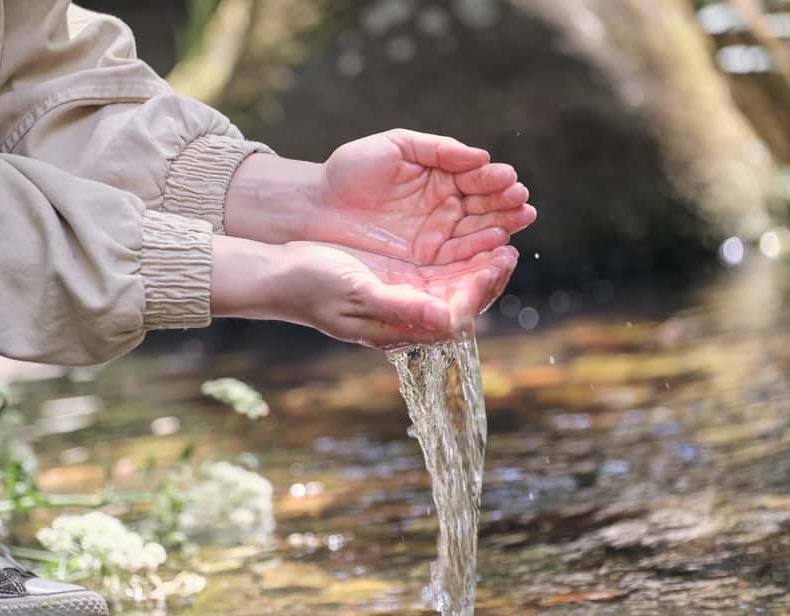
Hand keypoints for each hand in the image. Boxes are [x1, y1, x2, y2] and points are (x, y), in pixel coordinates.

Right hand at [211, 236, 516, 348]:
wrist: (281, 274)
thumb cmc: (313, 286)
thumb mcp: (356, 292)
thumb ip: (401, 307)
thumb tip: (448, 320)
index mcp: (404, 328)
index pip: (458, 314)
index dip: (483, 288)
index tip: (499, 258)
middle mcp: (412, 317)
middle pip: (464, 300)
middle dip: (489, 273)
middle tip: (508, 242)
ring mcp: (407, 297)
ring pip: (456, 281)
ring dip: (479, 259)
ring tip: (499, 229)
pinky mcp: (400, 278)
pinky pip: (441, 266)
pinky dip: (459, 248)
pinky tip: (469, 226)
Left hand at [314, 129, 534, 264]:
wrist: (317, 206)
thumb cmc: (351, 170)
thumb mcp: (394, 147)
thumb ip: (438, 149)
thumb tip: (480, 156)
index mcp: (440, 175)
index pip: (475, 178)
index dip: (493, 180)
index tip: (509, 180)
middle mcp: (444, 205)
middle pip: (483, 206)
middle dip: (504, 205)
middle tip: (522, 203)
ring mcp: (436, 234)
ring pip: (476, 232)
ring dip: (500, 227)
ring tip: (518, 221)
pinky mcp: (424, 260)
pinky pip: (457, 257)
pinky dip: (478, 252)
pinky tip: (496, 243)